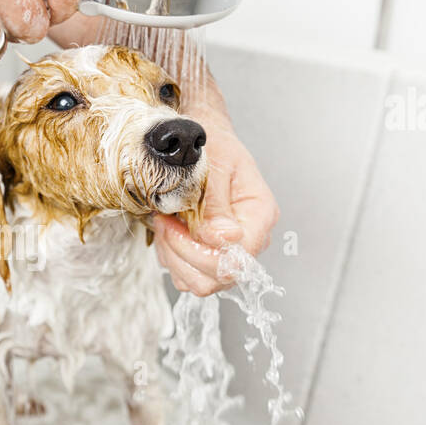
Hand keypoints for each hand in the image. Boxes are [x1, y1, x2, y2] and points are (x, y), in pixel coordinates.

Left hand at [152, 119, 278, 295]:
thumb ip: (217, 203)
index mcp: (259, 215)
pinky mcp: (209, 255)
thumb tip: (223, 238)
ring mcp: (229, 250)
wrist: (205, 143)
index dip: (204, 250)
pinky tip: (168, 230)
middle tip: (165, 221)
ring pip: (199, 282)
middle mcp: (250, 238)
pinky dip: (170, 257)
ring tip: (165, 223)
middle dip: (183, 253)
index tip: (179, 224)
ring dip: (173, 256)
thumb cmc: (213, 147)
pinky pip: (186, 275)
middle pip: (219, 277)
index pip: (239, 258)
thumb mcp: (215, 164)